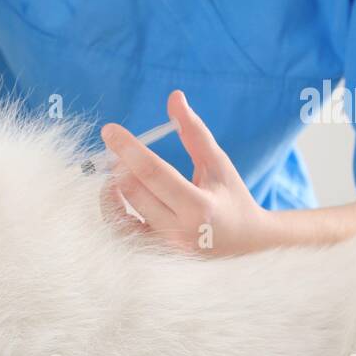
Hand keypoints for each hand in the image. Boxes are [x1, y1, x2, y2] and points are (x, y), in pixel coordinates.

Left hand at [100, 90, 274, 255]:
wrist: (246, 246)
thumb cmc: (231, 199)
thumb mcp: (218, 164)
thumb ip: (194, 132)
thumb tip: (174, 97)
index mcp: (200, 206)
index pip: (153, 172)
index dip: (128, 148)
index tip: (109, 130)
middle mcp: (180, 232)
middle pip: (134, 193)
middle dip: (118, 166)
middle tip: (113, 151)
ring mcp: (164, 249)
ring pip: (120, 218)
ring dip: (110, 192)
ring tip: (114, 174)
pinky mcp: (153, 257)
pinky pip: (121, 234)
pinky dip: (114, 212)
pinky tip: (118, 196)